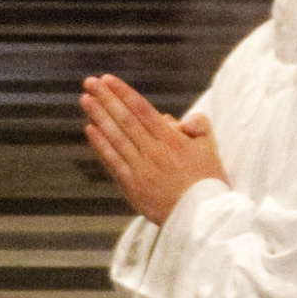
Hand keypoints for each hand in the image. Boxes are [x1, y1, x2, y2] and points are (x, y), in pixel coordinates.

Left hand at [78, 72, 225, 225]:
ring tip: (85, 100)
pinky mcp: (132, 186)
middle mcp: (153, 151)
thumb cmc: (207, 182)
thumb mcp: (210, 148)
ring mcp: (141, 168)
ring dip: (99, 116)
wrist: (201, 218)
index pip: (142, 109)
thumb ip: (197, 126)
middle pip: (125, 119)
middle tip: (90, 83)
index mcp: (172, 140)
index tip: (108, 80)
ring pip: (116, 137)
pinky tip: (90, 129)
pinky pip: (113, 160)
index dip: (123, 93)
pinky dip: (101, 144)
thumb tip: (170, 117)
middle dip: (106, 98)